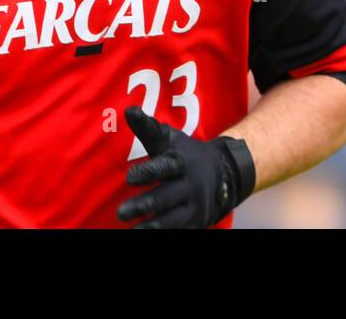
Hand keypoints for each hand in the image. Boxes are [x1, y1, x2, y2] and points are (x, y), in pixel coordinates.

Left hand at [116, 105, 255, 227]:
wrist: (224, 173)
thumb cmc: (185, 154)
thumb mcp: (169, 139)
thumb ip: (148, 128)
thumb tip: (128, 110)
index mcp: (182, 162)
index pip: (166, 167)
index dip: (149, 172)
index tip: (129, 178)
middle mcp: (191, 185)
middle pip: (167, 197)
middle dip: (144, 205)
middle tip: (121, 212)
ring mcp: (195, 207)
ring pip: (174, 220)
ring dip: (152, 226)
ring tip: (133, 231)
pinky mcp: (197, 223)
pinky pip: (180, 231)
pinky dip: (163, 234)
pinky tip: (144, 234)